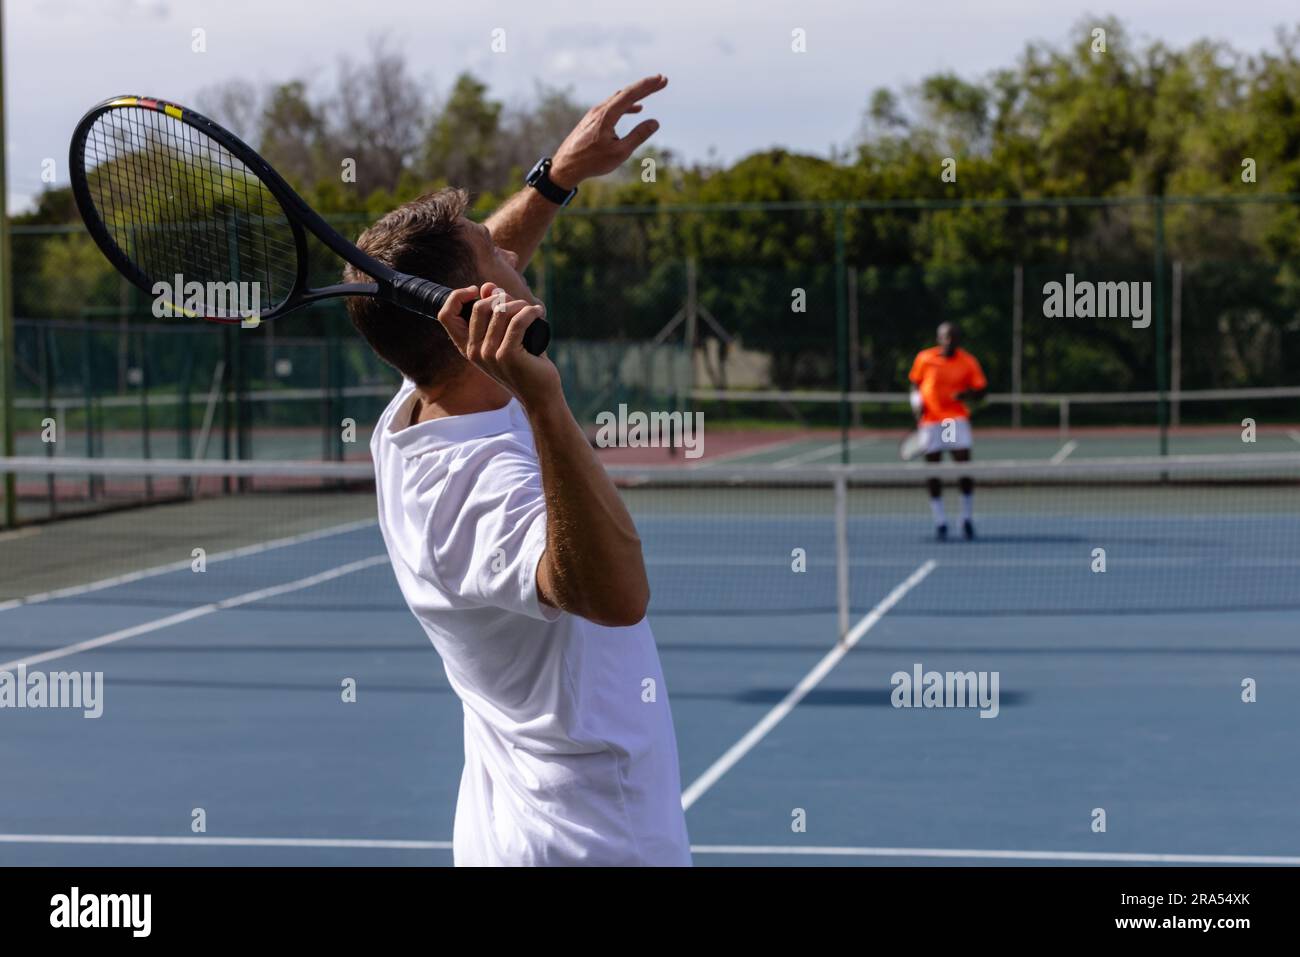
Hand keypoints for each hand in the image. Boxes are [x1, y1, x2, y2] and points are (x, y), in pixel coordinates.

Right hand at [437, 283, 559, 407]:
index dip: (458, 297)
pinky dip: (531, 312)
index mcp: (467, 346)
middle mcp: (473, 351)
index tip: (478, 291)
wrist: (539, 395)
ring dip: (520, 305)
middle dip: (502, 298)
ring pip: (501, 311)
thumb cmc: (525, 363)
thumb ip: (495, 312)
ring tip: (532, 311)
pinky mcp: (507, 355)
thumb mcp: (505, 336)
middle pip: (479, 307)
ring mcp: (488, 354)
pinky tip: (539, 312)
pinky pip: (518, 321)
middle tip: (519, 306)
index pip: (445, 315)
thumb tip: (488, 287)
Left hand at [550, 74, 667, 186]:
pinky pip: (612, 106)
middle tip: (662, 80)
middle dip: (645, 86)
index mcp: (607, 115)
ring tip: (651, 90)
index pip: (631, 94)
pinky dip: (626, 105)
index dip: (648, 86)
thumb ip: (638, 136)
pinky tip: (636, 109)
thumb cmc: (592, 162)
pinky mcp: (592, 119)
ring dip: (636, 94)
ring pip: (618, 98)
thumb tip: (655, 122)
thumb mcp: (620, 152)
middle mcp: (600, 109)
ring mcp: (594, 113)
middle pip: (626, 92)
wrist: (566, 166)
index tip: (662, 79)